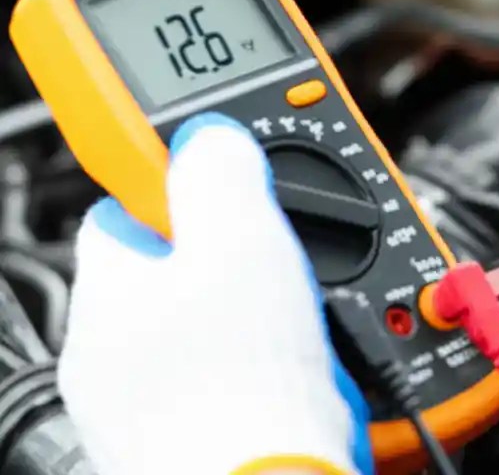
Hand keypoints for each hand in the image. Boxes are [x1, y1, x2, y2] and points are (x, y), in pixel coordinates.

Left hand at [57, 113, 373, 474]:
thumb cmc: (244, 392)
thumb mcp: (244, 242)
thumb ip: (223, 174)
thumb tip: (210, 135)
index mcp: (110, 287)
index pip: (126, 198)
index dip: (181, 174)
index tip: (219, 162)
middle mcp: (111, 350)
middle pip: (179, 265)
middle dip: (241, 256)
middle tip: (291, 261)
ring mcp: (146, 404)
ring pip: (209, 327)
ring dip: (259, 316)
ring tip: (309, 327)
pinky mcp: (190, 443)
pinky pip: (230, 383)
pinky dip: (267, 372)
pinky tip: (305, 378)